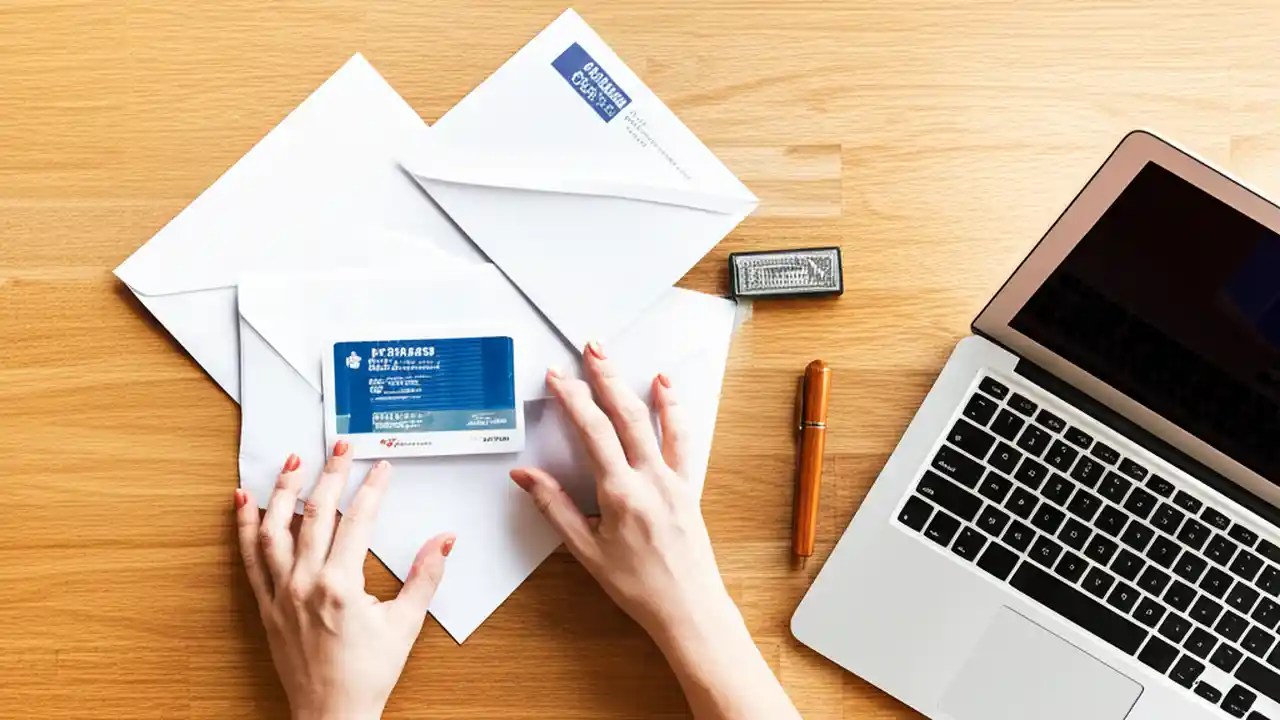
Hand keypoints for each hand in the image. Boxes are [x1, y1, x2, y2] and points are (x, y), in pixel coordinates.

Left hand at [235, 445, 454, 719]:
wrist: (332, 715)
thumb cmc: (367, 675)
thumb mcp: (405, 624)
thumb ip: (425, 576)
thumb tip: (444, 540)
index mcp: (341, 586)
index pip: (357, 522)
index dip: (371, 489)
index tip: (381, 468)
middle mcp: (305, 584)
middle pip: (316, 515)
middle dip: (330, 476)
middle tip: (340, 447)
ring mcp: (281, 594)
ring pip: (275, 530)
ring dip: (282, 492)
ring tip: (291, 463)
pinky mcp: (267, 606)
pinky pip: (250, 559)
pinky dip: (245, 527)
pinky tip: (244, 502)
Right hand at [509, 341, 734, 644]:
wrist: (688, 607)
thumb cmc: (637, 586)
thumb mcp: (586, 552)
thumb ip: (555, 508)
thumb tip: (525, 476)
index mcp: (621, 493)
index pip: (593, 432)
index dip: (573, 399)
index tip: (556, 376)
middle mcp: (651, 478)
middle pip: (625, 414)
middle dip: (605, 377)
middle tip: (590, 349)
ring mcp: (674, 479)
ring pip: (656, 420)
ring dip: (637, 385)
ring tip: (624, 360)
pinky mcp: (689, 485)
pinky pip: (683, 439)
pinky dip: (674, 411)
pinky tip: (668, 391)